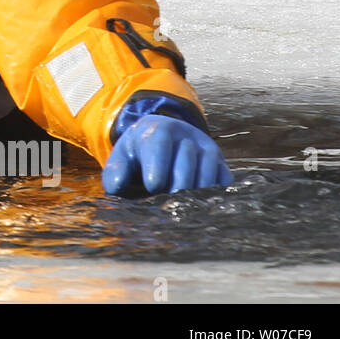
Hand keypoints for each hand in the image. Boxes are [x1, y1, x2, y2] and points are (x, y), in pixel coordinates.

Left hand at [102, 114, 232, 195]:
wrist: (162, 140)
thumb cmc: (138, 155)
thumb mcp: (122, 157)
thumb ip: (115, 171)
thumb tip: (116, 186)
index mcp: (158, 130)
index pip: (159, 145)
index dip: (157, 166)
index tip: (152, 187)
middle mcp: (186, 135)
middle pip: (186, 159)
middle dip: (178, 183)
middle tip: (170, 203)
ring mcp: (206, 147)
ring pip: (208, 168)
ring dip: (197, 190)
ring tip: (185, 208)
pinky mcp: (220, 162)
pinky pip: (224, 178)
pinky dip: (216, 193)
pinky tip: (204, 207)